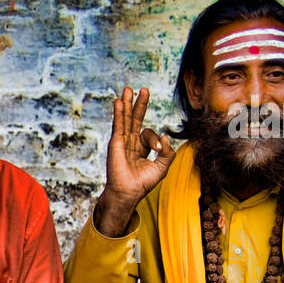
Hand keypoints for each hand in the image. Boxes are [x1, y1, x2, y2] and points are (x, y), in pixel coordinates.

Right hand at [95, 86, 174, 236]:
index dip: (156, 140)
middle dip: (139, 105)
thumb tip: (165, 136)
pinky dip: (119, 112)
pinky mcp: (115, 143)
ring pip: (126, 119)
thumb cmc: (143, 183)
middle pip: (135, 119)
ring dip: (127, 104)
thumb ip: (168, 152)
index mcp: (140, 148)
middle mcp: (130, 143)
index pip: (149, 135)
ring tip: (128, 89)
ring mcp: (121, 142)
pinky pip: (119, 124)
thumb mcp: (163, 166)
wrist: (129, 192)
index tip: (158, 149)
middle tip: (143, 90)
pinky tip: (119, 101)